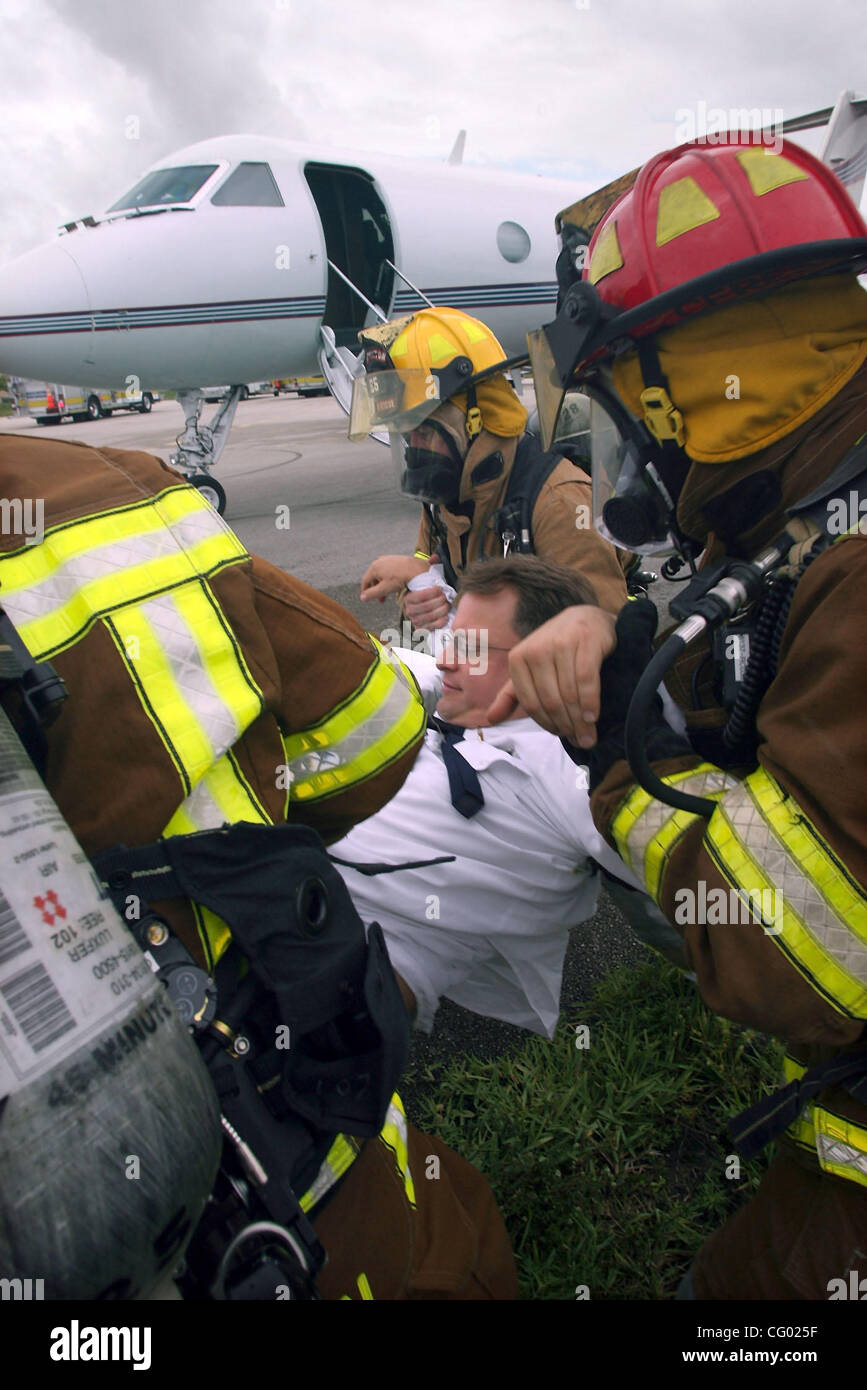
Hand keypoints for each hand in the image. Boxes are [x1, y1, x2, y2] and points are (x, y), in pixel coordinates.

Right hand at [360, 554, 427, 602]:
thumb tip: (362, 597)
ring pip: (382, 574)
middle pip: (373, 577)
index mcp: (374, 567)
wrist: (417, 569)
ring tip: (388, 594)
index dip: (365, 591)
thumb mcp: (384, 589)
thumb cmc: (400, 579)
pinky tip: (395, 585)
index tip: (366, 598)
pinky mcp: (396, 559)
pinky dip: (389, 579)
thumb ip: (372, 594)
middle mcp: (379, 561)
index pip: (365, 581)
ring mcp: (388, 559)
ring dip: (383, 585)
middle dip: (376, 590)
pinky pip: (389, 571)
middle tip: (380, 600)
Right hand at [403, 585, 451, 629]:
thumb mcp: (425, 587)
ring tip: (447, 605)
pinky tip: (446, 617)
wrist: (425, 606)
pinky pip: (432, 627)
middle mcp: (409, 611)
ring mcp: (415, 621)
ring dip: (442, 610)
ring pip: (430, 616)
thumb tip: (439, 585)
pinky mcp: (421, 629)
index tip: (440, 589)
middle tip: (445, 598)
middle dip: (440, 601)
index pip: (421, 596)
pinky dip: (441, 622)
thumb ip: (428, 584)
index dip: (433, 592)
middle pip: (427, 606)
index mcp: (408, 599)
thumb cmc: (428, 596)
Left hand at [486, 605, 616, 744]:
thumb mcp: (528, 669)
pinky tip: (594, 717)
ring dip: (580, 721)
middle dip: (566, 726)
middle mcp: (536, 650)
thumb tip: (490, 719)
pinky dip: (590, 702)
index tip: (561, 735)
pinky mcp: (585, 642)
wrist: (585, 619)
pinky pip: (586, 681)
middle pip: (550, 701)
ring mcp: (560, 644)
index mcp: (518, 659)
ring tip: (588, 736)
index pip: (530, 703)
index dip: (546, 724)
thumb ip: (511, 694)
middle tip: (580, 741)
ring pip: (569, 694)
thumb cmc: (555, 650)